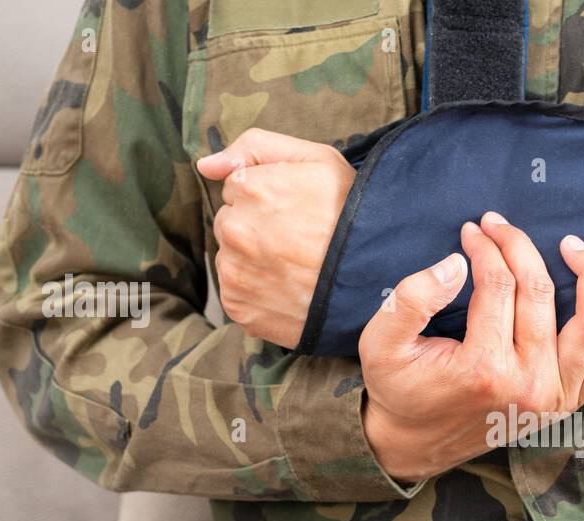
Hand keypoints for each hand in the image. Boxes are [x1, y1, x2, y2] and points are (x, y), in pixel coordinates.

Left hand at [197, 128, 355, 348]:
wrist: (377, 283)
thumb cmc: (354, 216)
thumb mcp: (319, 160)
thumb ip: (256, 147)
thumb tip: (205, 166)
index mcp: (251, 189)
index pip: (236, 188)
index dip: (268, 197)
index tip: (297, 211)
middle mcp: (235, 231)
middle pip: (230, 223)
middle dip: (255, 227)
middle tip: (298, 240)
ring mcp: (235, 274)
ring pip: (230, 257)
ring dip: (253, 260)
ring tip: (295, 266)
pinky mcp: (240, 309)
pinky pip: (235, 293)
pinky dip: (256, 291)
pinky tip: (287, 288)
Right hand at [360, 212, 583, 482]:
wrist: (411, 444)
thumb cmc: (397, 388)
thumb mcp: (381, 342)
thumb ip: (412, 298)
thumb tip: (459, 262)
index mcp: (483, 368)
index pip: (497, 284)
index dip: (485, 247)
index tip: (472, 230)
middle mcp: (526, 384)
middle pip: (540, 293)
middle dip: (520, 247)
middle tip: (499, 225)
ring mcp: (552, 397)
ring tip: (571, 245)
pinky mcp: (565, 404)